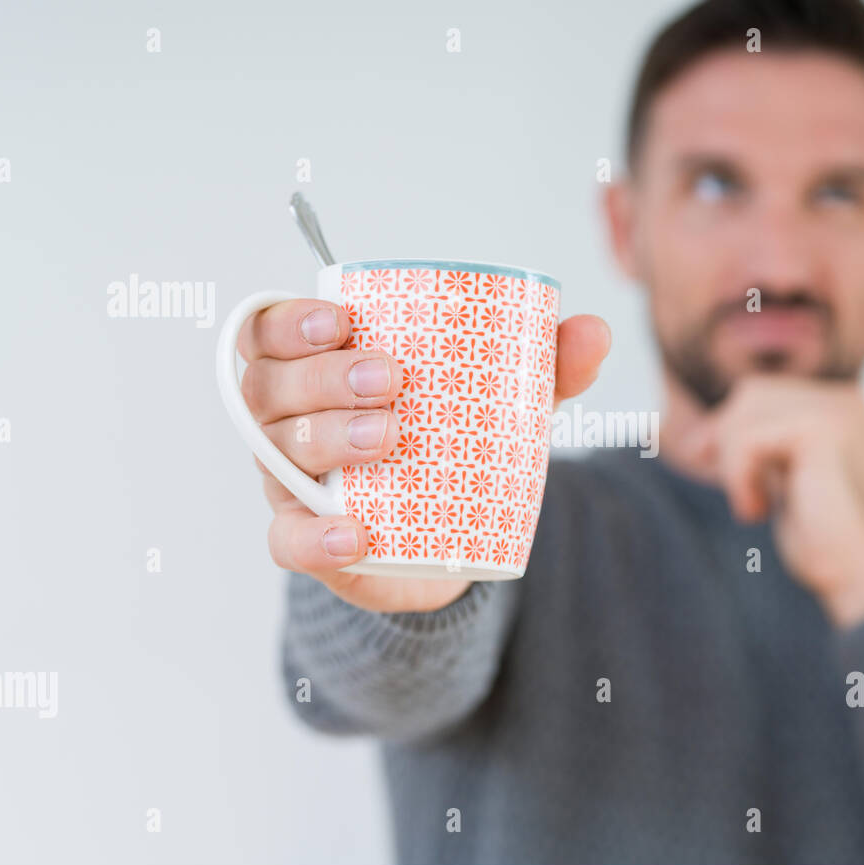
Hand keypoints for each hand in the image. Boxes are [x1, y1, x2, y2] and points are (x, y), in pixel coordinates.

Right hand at [238, 298, 610, 613]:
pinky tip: (356, 534)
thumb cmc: (455, 450)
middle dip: (325, 376)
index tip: (343, 320)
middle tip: (391, 379)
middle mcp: (287, 422)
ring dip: (329, 438)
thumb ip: (544, 368)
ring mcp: (290, 484)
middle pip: (270, 387)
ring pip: (278, 453)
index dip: (291, 321)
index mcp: (316, 371)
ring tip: (389, 436)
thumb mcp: (499, 404)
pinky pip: (287, 542)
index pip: (270, 332)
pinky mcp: (307, 544)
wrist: (452, 543)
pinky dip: (316, 539)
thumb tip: (593, 330)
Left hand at [682, 375, 863, 628]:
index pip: (764, 393)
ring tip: (754, 508)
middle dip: (726, 440)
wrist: (862, 577)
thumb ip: (761, 449)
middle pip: (752, 394)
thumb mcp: (785, 480)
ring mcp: (836, 408)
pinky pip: (747, 439)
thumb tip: (696, 435)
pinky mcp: (820, 429)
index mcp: (844, 406)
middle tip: (737, 493)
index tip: (707, 462)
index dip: (728, 428)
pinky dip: (739, 478)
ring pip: (745, 412)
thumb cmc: (825, 540)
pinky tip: (757, 512)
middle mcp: (845, 397)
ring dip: (735, 465)